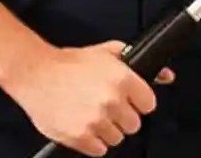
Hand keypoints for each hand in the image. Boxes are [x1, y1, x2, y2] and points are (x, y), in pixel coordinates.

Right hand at [4, 40, 173, 156]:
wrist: (35, 74)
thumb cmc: (68, 63)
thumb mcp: (107, 52)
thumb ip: (137, 62)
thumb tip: (165, 75)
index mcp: (122, 79)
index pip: (149, 104)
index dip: (138, 103)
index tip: (129, 101)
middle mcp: (111, 101)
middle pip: (134, 124)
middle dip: (122, 117)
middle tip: (106, 107)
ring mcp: (96, 120)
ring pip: (117, 138)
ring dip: (107, 130)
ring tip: (91, 114)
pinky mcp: (79, 136)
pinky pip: (99, 150)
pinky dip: (92, 142)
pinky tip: (83, 125)